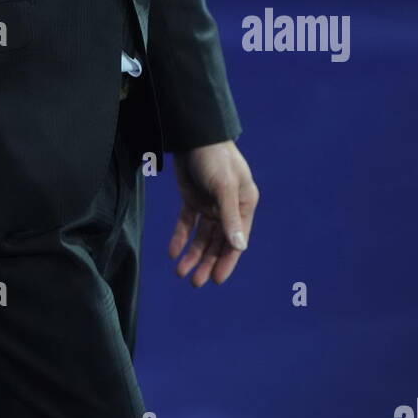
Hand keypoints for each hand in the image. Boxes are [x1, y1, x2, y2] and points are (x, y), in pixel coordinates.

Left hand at [169, 141, 258, 286]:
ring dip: (192, 254)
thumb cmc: (215, 158)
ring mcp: (209, 204)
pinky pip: (186, 223)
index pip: (236, 240)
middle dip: (207, 262)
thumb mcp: (224, 187)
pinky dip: (180, 237)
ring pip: (201, 236)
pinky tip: (173, 252)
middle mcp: (228, 208)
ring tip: (180, 272)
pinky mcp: (192, 199)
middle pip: (218, 242)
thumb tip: (239, 247)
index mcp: (244, 205)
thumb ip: (230, 216)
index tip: (216, 280)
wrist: (193, 135)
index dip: (226, 261)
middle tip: (195, 283)